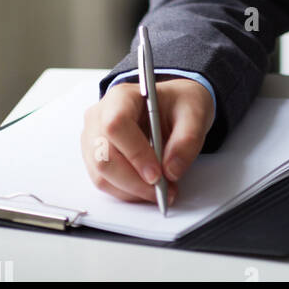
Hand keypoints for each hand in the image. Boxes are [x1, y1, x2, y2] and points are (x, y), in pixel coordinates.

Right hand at [81, 78, 213, 204]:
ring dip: (132, 190)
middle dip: (134, 180)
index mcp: (121, 96)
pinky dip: (127, 192)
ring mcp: (93, 139)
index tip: (157, 174)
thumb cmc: (178, 105)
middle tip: (163, 189)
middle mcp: (100, 116)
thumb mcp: (195, 113)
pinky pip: (105, 182)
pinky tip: (148, 189)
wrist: (172, 108)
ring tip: (161, 190)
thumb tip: (171, 170)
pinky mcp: (95, 159)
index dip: (135, 153)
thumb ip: (187, 139)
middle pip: (104, 156)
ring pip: (101, 175)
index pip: (116, 125)